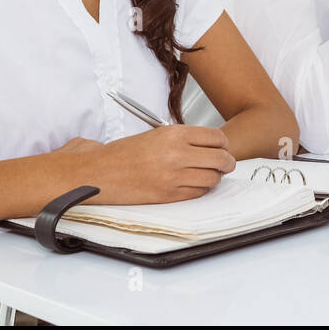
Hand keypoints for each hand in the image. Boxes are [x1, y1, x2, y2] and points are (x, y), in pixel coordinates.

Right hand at [63, 125, 235, 204]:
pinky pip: (198, 193)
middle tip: (225, 163)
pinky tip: (194, 183)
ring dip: (214, 177)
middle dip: (226, 162)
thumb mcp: (156, 134)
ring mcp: (174, 176)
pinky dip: (201, 189)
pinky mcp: (170, 195)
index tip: (222, 147)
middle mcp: (177, 154)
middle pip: (220, 159)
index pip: (216, 137)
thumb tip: (209, 144)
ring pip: (213, 178)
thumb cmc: (125, 154)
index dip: (223, 144)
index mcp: (174, 134)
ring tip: (208, 174)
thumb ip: (183, 138)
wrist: (102, 173)